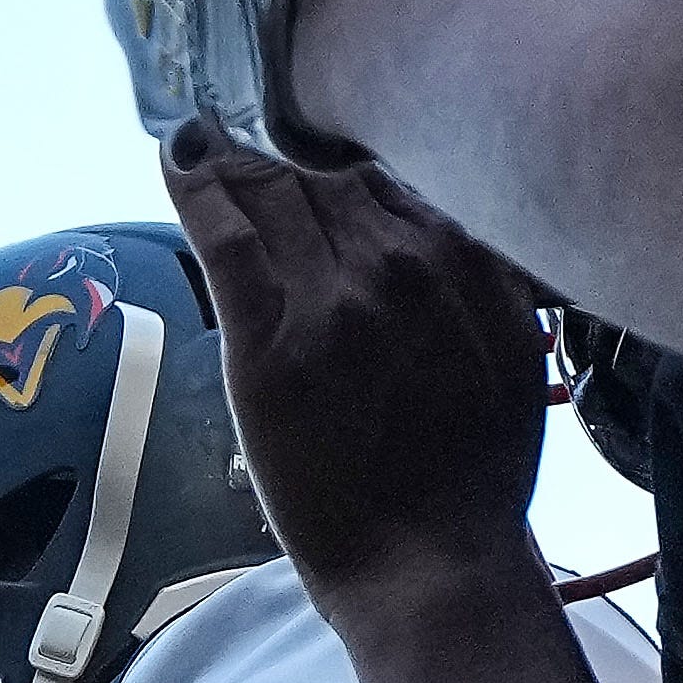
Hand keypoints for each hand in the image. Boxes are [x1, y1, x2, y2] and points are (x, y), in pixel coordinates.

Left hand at [163, 124, 554, 612]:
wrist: (433, 563)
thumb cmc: (474, 478)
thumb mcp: (508, 352)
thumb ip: (478, 280)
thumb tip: (446, 231)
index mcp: (464, 259)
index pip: (390, 171)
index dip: (344, 148)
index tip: (313, 132)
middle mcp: (399, 263)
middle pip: (326, 174)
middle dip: (285, 146)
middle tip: (247, 120)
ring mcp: (331, 300)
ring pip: (274, 193)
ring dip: (238, 154)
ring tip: (207, 126)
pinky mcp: (267, 343)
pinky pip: (224, 239)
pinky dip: (195, 184)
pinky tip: (174, 151)